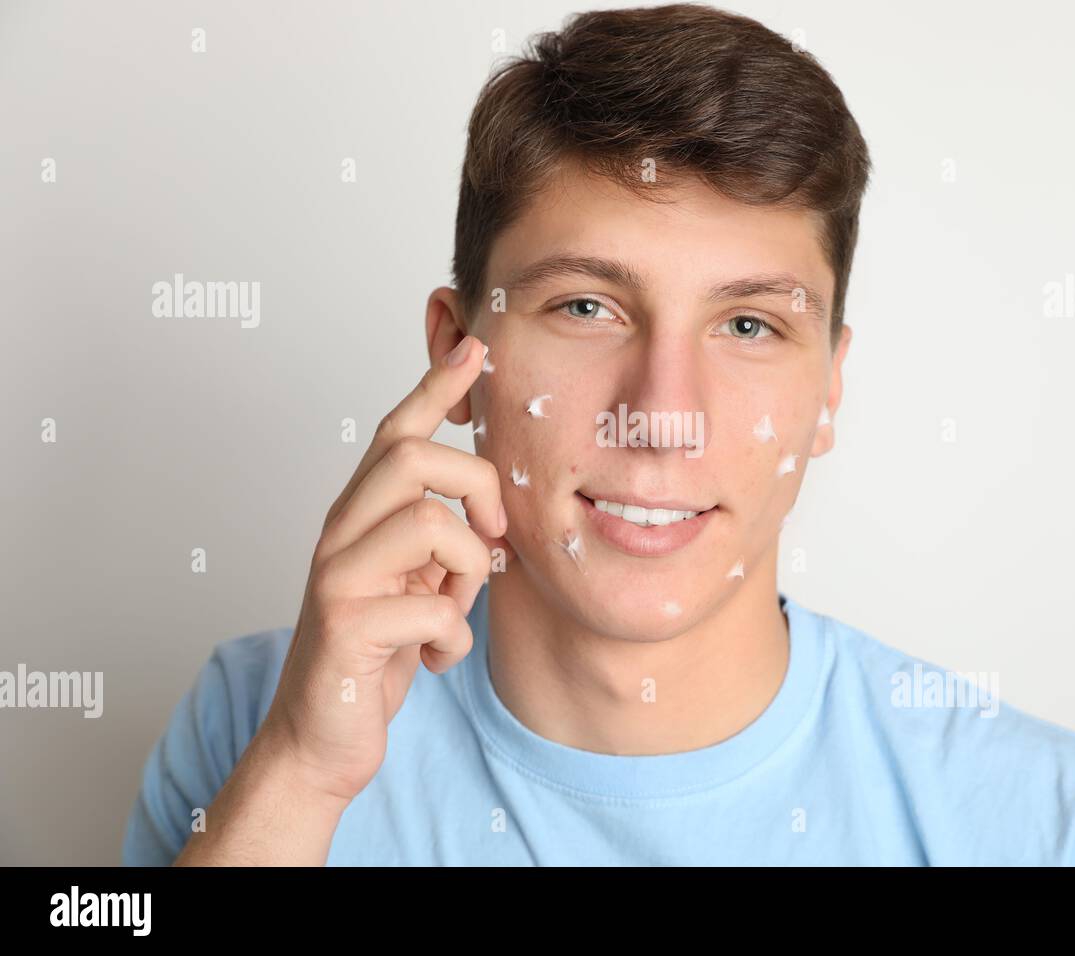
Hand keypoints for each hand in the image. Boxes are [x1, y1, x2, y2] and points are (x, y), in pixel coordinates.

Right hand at [259, 335, 503, 803]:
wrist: (321, 737)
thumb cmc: (375, 653)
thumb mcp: (416, 583)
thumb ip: (439, 542)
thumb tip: (491, 511)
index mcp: (361, 516)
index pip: (398, 430)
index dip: (436, 385)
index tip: (474, 345)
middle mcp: (340, 532)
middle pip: (416, 456)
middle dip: (478, 487)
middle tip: (493, 538)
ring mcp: (336, 577)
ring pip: (432, 524)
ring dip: (468, 574)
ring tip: (453, 611)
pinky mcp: (345, 627)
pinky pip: (435, 610)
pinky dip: (454, 640)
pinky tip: (434, 660)